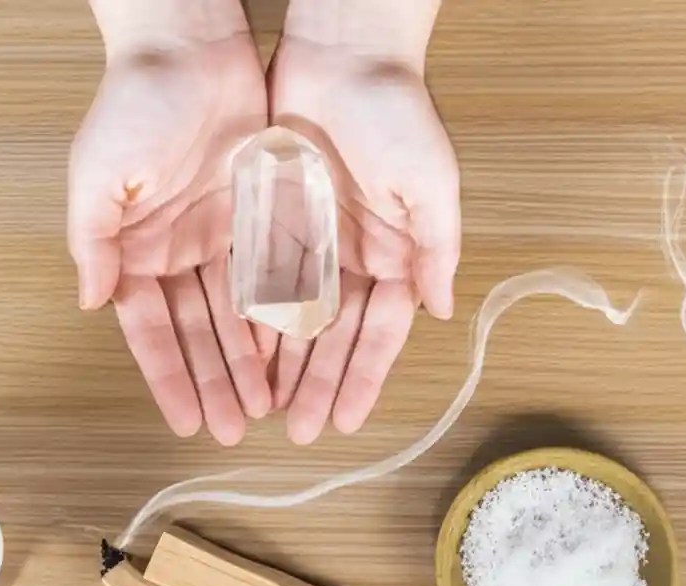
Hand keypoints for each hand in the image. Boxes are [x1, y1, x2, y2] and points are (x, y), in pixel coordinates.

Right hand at [69, 0, 270, 444]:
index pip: (150, 330)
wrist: (191, 48)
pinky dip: (275, 317)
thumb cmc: (134, 103)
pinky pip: (268, 277)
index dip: (168, 376)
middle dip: (214, 383)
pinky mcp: (254, 215)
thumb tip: (92, 302)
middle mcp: (173, 250)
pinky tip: (285, 356)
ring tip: (263, 409)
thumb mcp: (97, 175)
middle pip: (196, 332)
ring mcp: (215, 235)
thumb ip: (92, 243)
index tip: (183, 421)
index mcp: (130, 248)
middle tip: (232, 431)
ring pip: (235, 314)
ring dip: (246, 361)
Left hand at [267, 0, 459, 443]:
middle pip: (332, 336)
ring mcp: (311, 241)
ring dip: (282, 363)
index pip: (379, 332)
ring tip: (264, 408)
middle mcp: (353, 256)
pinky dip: (251, 318)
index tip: (345, 421)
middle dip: (316, 384)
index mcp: (395, 253)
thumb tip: (442, 310)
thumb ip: (437, 250)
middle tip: (298, 431)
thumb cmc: (397, 111)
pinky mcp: (271, 220)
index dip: (362, 377)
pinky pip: (258, 280)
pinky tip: (242, 355)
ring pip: (293, 318)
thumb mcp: (431, 183)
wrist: (343, 53)